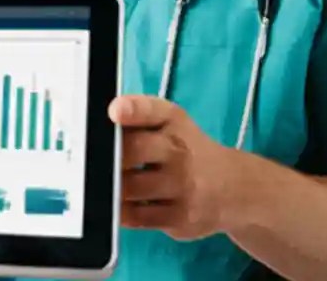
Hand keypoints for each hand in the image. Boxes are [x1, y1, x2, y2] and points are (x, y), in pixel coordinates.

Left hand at [110, 95, 240, 240]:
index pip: (151, 111)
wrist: (234, 188)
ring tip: (104, 184)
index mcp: (174, 121)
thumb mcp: (171, 124)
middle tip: (93, 161)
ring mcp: (183, 186)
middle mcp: (181, 151)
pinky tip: (119, 204)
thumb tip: (97, 124)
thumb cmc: (187, 151)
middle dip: (110, 157)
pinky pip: (137, 216)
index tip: (115, 112)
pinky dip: (121, 211)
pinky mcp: (180, 217)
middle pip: (134, 151)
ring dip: (111, 187)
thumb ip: (137, 117)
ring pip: (130, 187)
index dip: (132, 110)